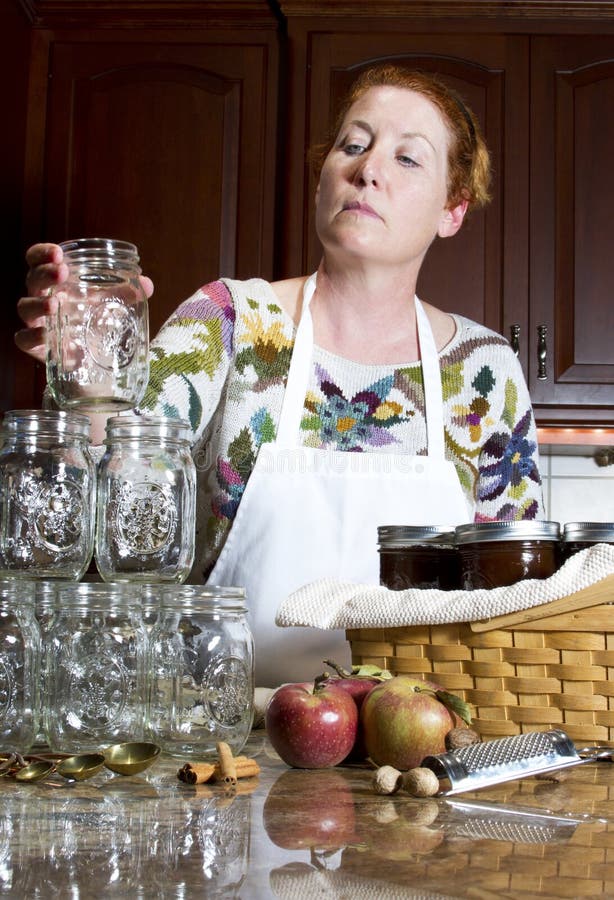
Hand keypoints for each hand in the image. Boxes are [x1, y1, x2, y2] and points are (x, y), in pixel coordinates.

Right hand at [15, 242, 153, 363]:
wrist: (93, 360)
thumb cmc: (94, 321)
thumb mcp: (108, 304)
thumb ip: (125, 293)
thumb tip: (147, 284)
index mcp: (57, 282)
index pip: (39, 260)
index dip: (43, 253)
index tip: (58, 253)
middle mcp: (43, 298)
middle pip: (33, 280)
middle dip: (45, 273)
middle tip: (62, 272)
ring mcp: (38, 322)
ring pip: (24, 307)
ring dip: (38, 303)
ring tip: (54, 303)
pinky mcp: (37, 347)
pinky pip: (24, 339)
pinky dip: (33, 336)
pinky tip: (46, 334)